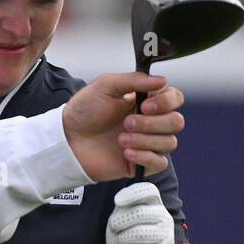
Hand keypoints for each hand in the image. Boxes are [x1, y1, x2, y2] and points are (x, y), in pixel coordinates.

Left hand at [61, 73, 184, 180]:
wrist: (67, 140)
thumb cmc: (84, 111)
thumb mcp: (105, 86)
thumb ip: (133, 79)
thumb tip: (162, 80)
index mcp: (146, 100)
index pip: (174, 98)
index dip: (166, 102)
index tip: (144, 105)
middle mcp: (151, 121)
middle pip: (176, 122)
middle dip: (152, 124)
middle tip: (126, 123)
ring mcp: (148, 143)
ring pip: (169, 143)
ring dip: (145, 140)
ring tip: (120, 140)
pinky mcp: (142, 163)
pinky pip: (160, 163)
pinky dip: (144, 157)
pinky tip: (126, 154)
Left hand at [105, 182, 174, 243]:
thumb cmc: (124, 237)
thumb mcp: (119, 219)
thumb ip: (121, 207)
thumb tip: (120, 201)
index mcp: (154, 204)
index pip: (149, 190)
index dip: (132, 193)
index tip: (117, 202)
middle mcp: (164, 217)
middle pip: (140, 212)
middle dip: (120, 222)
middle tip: (116, 229)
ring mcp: (167, 236)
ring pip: (139, 233)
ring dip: (123, 239)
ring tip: (124, 242)